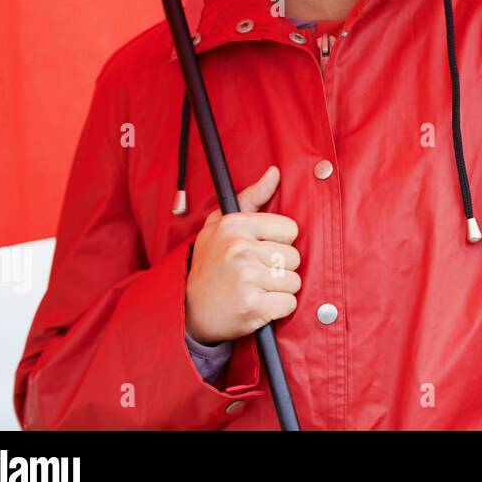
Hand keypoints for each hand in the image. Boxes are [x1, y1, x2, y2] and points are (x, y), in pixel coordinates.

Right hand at [184, 165, 300, 343]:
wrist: (187, 309)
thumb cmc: (211, 263)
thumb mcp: (222, 224)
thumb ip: (252, 197)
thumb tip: (275, 172)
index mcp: (235, 225)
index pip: (290, 229)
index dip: (280, 242)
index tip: (261, 250)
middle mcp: (239, 248)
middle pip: (294, 257)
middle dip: (280, 268)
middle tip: (256, 273)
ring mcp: (246, 277)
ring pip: (294, 281)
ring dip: (280, 289)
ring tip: (256, 289)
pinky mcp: (252, 305)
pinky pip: (288, 303)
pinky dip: (278, 309)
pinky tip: (258, 305)